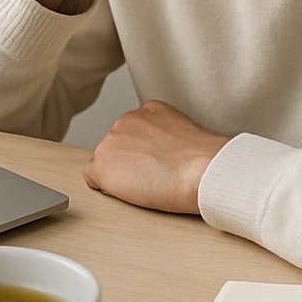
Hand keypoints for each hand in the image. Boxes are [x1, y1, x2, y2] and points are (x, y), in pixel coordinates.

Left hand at [82, 100, 231, 213]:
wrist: (203, 170)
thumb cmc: (206, 161)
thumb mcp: (188, 137)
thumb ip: (169, 140)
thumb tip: (168, 157)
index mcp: (149, 110)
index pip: (135, 134)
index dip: (146, 155)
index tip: (160, 165)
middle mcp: (126, 119)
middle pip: (119, 148)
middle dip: (131, 164)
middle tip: (157, 177)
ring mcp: (111, 140)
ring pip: (107, 164)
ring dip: (121, 176)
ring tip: (150, 184)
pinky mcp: (101, 163)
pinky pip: (94, 179)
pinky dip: (109, 189)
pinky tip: (134, 191)